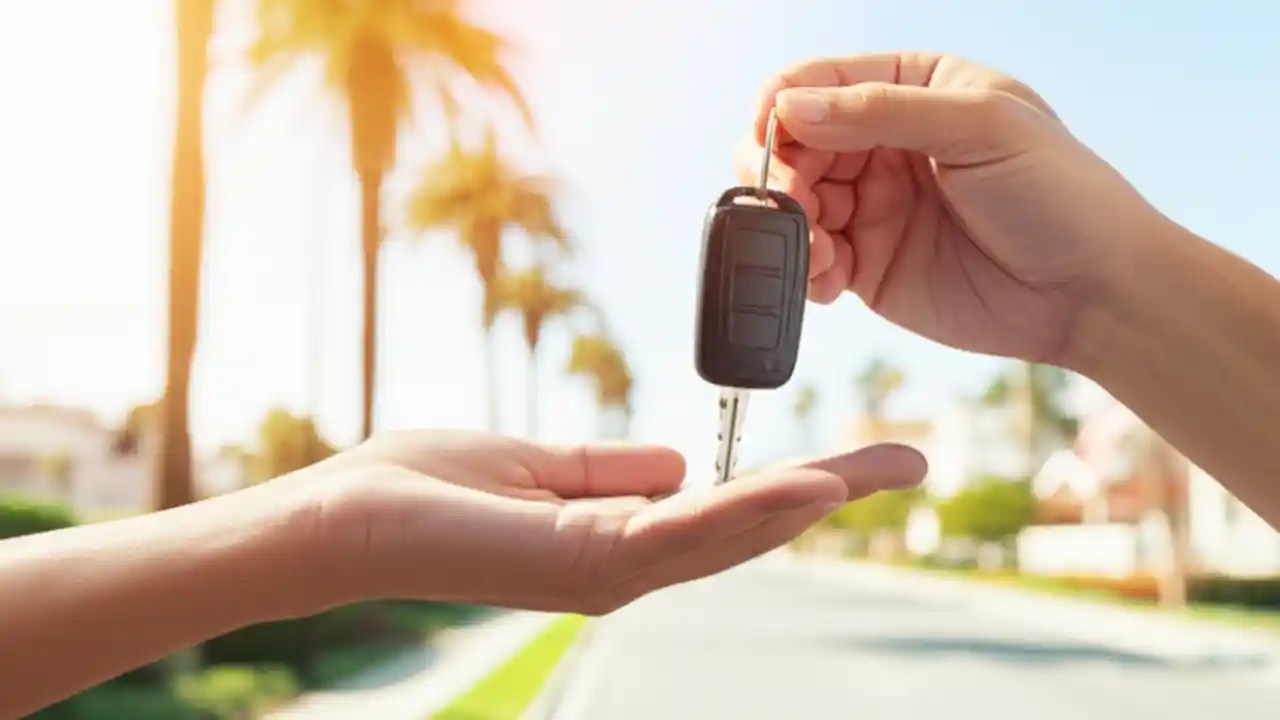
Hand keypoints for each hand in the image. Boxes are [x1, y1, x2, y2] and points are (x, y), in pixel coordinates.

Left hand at [282, 431, 924, 614]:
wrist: (346, 517)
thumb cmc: (428, 490)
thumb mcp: (539, 461)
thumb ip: (610, 467)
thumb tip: (679, 461)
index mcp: (617, 535)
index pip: (726, 507)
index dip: (795, 484)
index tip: (864, 458)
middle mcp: (624, 563)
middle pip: (748, 525)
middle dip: (831, 492)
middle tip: (909, 460)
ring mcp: (606, 571)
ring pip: (728, 534)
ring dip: (803, 501)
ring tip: (873, 470)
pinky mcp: (580, 563)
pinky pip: (678, 532)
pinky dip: (745, 510)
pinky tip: (800, 486)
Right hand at [737, 52, 1160, 366]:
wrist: (1093, 292)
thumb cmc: (1059, 194)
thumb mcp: (980, 128)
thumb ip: (882, 112)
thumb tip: (791, 108)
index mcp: (913, 90)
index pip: (821, 80)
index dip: (783, 102)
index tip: (771, 131)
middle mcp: (883, 145)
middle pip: (793, 142)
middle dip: (778, 168)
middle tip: (793, 198)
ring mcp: (874, 207)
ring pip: (792, 203)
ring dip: (786, 223)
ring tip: (818, 246)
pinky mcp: (869, 266)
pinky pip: (811, 260)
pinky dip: (803, 268)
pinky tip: (828, 276)